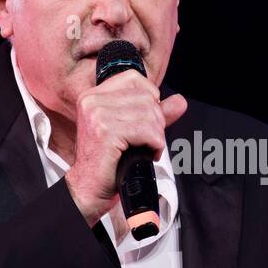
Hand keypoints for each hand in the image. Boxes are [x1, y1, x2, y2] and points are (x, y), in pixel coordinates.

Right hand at [64, 69, 187, 226]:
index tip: (148, 119)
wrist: (88, 189)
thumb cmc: (106, 163)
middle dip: (157, 121)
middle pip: (146, 97)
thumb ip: (155, 114)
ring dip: (156, 135)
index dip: (150, 97)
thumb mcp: (131, 132)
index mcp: (94, 96)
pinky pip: (146, 130)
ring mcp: (97, 115)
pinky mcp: (106, 132)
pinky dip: (154, 144)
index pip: (134, 79)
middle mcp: (92, 101)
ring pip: (149, 114)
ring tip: (148, 148)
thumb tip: (180, 101)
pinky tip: (148, 154)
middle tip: (149, 140)